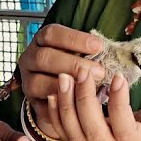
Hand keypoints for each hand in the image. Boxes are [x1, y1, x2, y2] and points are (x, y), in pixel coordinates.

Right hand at [17, 24, 109, 139]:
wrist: (60, 97)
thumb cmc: (73, 69)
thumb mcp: (79, 55)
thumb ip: (89, 53)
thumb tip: (113, 54)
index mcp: (41, 42)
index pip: (52, 34)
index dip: (74, 39)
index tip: (99, 46)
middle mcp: (29, 59)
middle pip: (44, 58)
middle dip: (73, 64)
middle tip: (99, 72)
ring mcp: (28, 82)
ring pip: (38, 82)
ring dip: (66, 86)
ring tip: (90, 89)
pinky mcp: (33, 104)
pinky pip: (42, 106)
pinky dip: (60, 106)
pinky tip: (78, 106)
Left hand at [51, 70, 140, 140]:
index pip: (125, 129)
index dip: (119, 104)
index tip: (118, 77)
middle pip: (95, 133)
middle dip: (85, 101)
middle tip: (83, 72)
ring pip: (76, 137)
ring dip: (66, 108)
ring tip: (64, 80)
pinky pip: (67, 138)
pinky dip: (56, 118)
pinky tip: (53, 96)